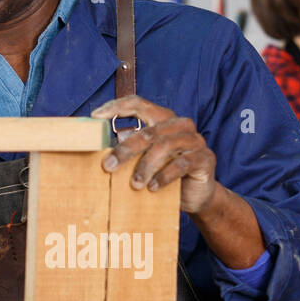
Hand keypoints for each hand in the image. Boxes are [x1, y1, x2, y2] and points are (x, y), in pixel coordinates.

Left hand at [91, 95, 217, 213]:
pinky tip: (153, 188)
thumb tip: (102, 143)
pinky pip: (181, 164)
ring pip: (164, 146)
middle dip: (126, 149)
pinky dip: (164, 176)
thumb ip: (129, 149)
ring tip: (134, 184)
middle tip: (109, 166)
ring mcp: (194, 140)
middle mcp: (180, 125)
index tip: (95, 116)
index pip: (139, 104)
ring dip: (145, 166)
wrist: (195, 196)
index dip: (117, 107)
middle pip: (149, 131)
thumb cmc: (165, 175)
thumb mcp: (144, 161)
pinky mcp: (204, 158)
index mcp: (163, 119)